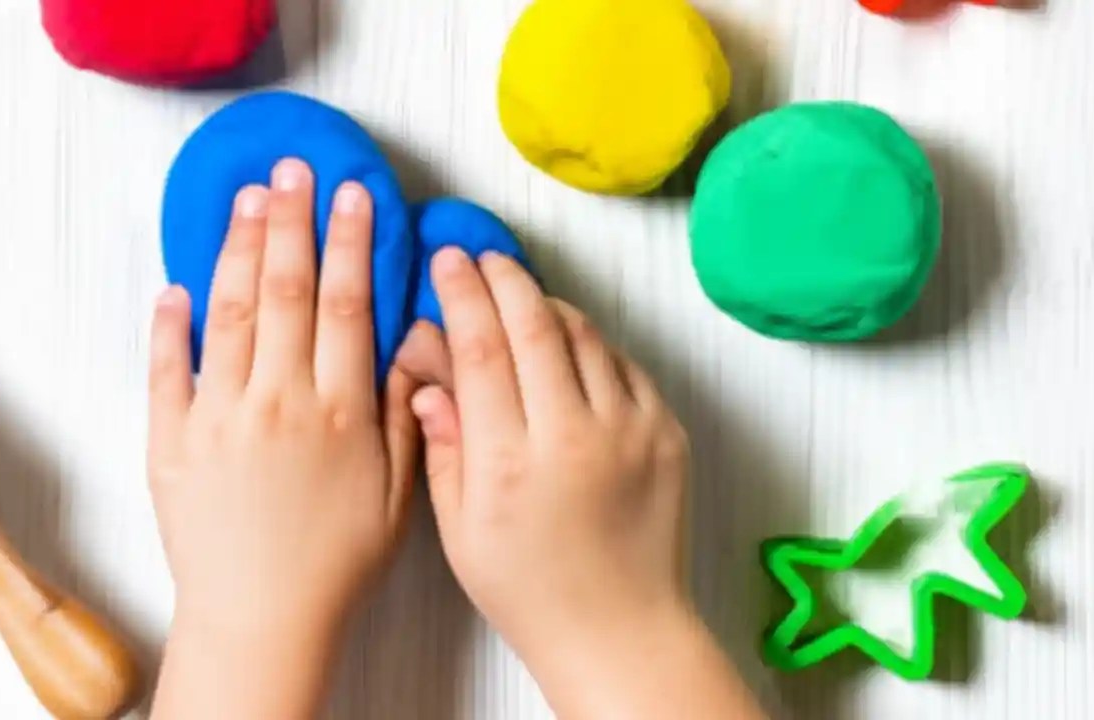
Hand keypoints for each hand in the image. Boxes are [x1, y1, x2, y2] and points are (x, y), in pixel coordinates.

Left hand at [147, 159, 419, 718]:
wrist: (261, 618)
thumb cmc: (336, 562)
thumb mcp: (397, 492)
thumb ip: (404, 412)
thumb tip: (411, 342)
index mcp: (340, 410)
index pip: (348, 303)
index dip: (351, 241)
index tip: (353, 194)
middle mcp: (278, 400)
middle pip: (285, 289)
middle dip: (292, 221)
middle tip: (294, 169)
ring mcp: (218, 415)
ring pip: (227, 312)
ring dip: (237, 248)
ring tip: (247, 198)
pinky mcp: (170, 439)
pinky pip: (165, 369)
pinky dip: (168, 324)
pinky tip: (176, 286)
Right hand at [396, 249, 762, 718]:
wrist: (618, 628)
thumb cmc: (528, 588)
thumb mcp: (459, 527)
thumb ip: (444, 444)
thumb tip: (429, 373)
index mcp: (509, 461)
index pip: (481, 348)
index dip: (461, 295)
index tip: (447, 264)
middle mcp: (571, 436)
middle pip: (533, 324)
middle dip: (503, 279)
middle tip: (483, 258)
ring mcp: (627, 430)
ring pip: (584, 335)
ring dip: (548, 304)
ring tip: (522, 294)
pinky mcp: (664, 433)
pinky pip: (624, 364)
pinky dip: (592, 343)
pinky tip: (569, 343)